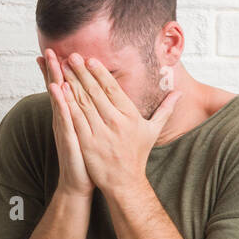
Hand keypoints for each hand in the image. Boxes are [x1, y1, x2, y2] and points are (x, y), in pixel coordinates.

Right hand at [37, 48, 92, 198]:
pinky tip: (56, 88)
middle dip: (52, 69)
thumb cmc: (86, 158)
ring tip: (48, 61)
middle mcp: (63, 119)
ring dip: (52, 78)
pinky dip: (59, 101)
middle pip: (56, 89)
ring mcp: (64, 127)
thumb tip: (96, 101)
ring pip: (57, 98)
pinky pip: (63, 116)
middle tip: (48, 49)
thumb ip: (90, 115)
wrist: (79, 182)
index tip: (56, 52)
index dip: (59, 71)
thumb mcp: (89, 133)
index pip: (63, 89)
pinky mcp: (67, 137)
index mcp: (70, 116)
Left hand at [60, 53, 181, 195]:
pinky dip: (67, 104)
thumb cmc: (137, 155)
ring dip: (71, 83)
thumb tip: (180, 93)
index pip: (112, 88)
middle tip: (71, 56)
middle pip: (95, 92)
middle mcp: (115, 121)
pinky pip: (75, 119)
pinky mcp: (87, 143)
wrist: (125, 182)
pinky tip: (59, 91)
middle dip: (82, 72)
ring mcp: (100, 132)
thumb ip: (165, 109)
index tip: (90, 59)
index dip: (100, 73)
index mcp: (129, 115)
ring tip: (62, 68)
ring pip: (83, 102)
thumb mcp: (153, 131)